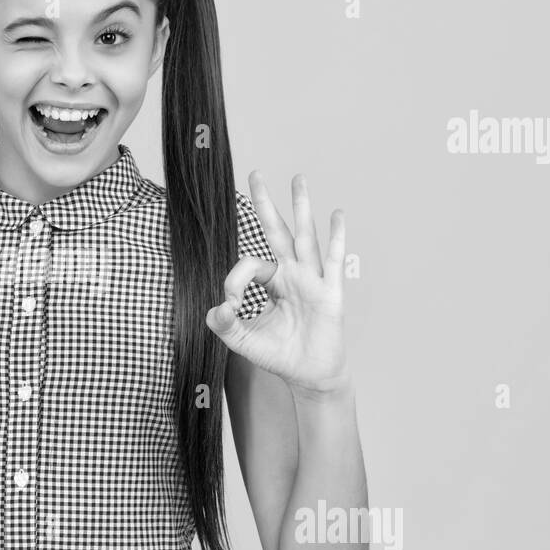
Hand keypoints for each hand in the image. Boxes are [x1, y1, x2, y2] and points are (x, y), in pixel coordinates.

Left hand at [205, 172, 351, 398]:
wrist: (308, 376)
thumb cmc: (279, 355)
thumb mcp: (243, 341)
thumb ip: (225, 325)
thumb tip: (213, 309)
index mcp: (273, 282)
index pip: (250, 264)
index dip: (234, 281)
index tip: (228, 305)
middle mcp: (293, 275)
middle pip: (276, 231)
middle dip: (265, 203)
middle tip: (254, 173)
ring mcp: (313, 281)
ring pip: (304, 237)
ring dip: (300, 207)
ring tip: (297, 178)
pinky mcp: (330, 293)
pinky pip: (333, 261)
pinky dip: (336, 237)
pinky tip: (336, 215)